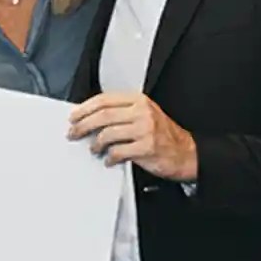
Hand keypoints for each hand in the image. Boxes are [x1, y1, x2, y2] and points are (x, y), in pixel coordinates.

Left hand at [67, 92, 197, 181]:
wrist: (186, 153)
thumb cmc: (163, 134)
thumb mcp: (144, 114)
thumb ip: (121, 112)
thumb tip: (90, 117)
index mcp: (138, 100)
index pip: (104, 100)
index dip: (85, 108)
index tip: (73, 116)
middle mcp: (142, 112)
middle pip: (103, 116)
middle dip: (83, 125)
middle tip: (74, 132)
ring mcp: (145, 130)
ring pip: (108, 133)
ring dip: (95, 143)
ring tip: (93, 148)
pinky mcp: (146, 148)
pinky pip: (118, 152)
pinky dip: (109, 157)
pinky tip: (108, 160)